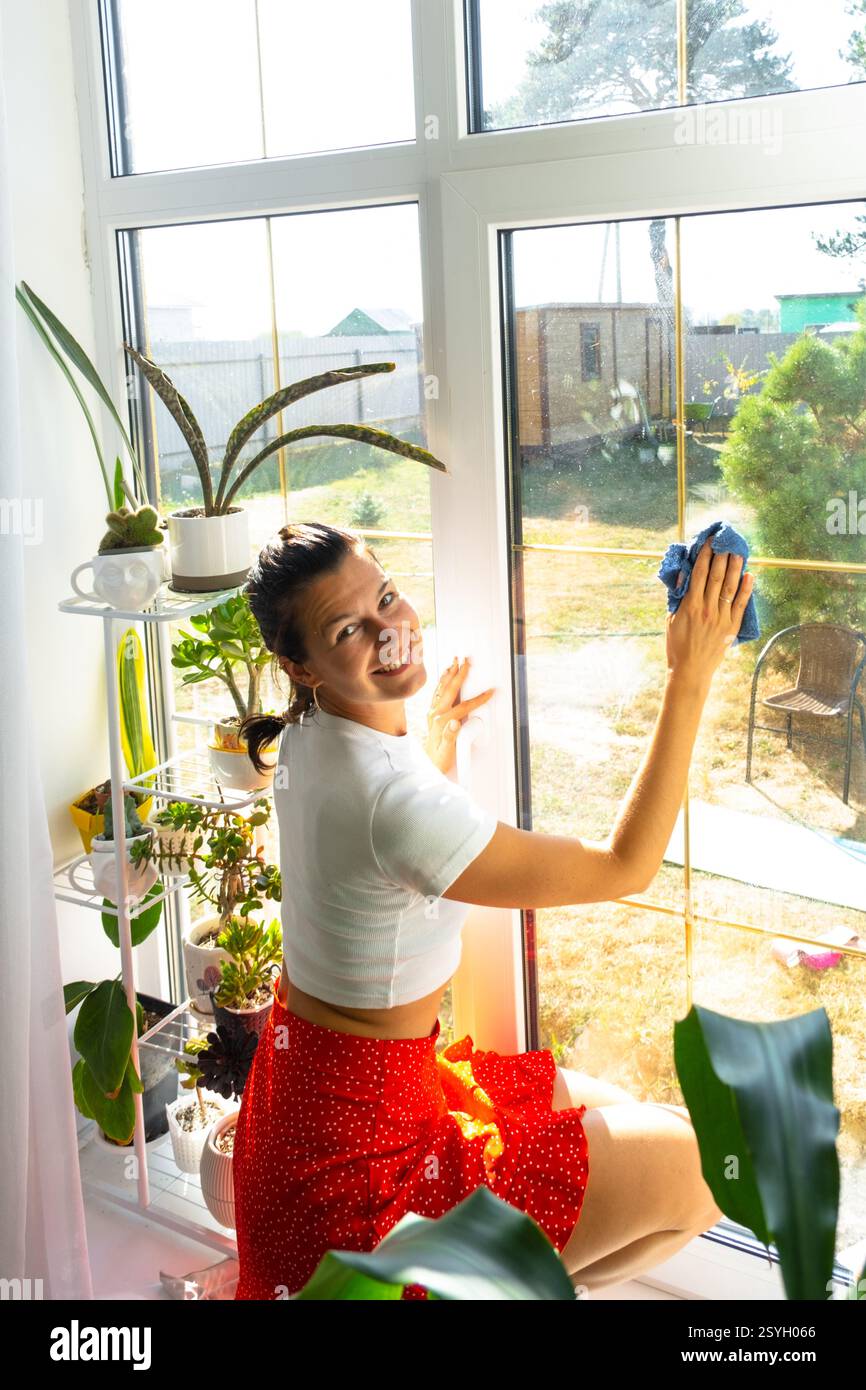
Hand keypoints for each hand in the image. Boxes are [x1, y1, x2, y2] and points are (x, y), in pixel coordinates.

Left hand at [423, 655, 495, 774]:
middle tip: (466, 660)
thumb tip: (455, 723)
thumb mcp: (447, 752)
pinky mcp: (431, 713)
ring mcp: (432, 712)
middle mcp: (435, 714)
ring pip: (442, 688)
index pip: (463, 706)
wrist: (428, 764)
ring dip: (449, 673)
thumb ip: (450, 736)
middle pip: (450, 690)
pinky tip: (445, 676)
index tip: (490, 692)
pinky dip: (442, 682)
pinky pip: (437, 693)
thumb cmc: (440, 759)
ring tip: (454, 661)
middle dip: (459, 673)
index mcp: (442, 722)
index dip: (478, 699)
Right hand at [666, 538, 753, 688]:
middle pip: (716, 576)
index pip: (699, 574)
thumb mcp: (671, 619)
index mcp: (690, 606)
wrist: (690, 671)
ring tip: (738, 552)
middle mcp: (707, 609)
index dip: (705, 556)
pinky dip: (746, 589)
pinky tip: (750, 575)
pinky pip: (741, 605)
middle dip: (721, 556)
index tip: (709, 542)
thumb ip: (678, 598)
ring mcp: (721, 618)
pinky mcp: (732, 627)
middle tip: (725, 541)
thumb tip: (684, 575)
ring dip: (735, 568)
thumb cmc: (677, 645)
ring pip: (730, 587)